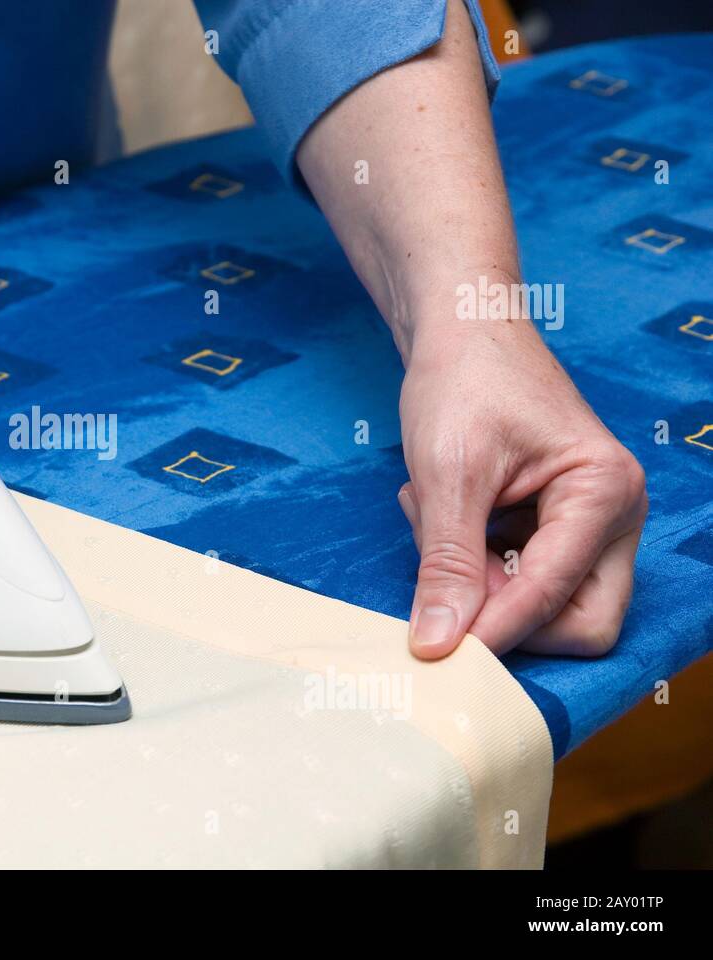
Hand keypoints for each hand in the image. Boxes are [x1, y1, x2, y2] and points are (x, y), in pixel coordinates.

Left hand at [395, 317, 646, 659]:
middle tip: (440, 568)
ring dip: (477, 579)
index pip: (555, 596)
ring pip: (544, 606)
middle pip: (579, 622)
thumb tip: (439, 644)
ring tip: (431, 512)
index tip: (437, 650)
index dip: (494, 629)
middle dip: (503, 612)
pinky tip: (440, 509)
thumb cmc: (461, 383)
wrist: (460, 331)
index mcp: (605, 492)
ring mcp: (591, 524)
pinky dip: (473, 561)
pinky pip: (520, 579)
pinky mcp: (558, 527)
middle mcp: (616, 515)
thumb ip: (446, 563)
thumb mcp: (446, 475)